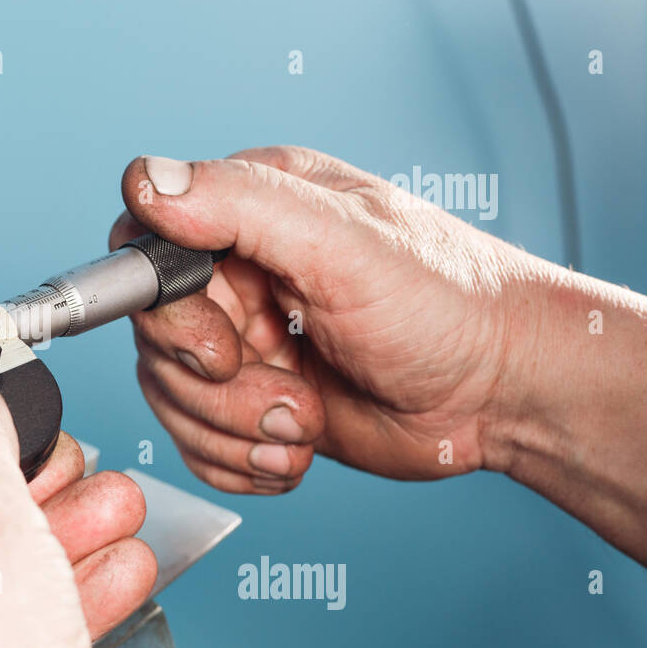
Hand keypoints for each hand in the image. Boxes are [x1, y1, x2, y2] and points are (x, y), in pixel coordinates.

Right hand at [114, 147, 646, 552]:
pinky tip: (293, 450)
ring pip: (168, 399)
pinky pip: (195, 445)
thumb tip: (146, 182)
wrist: (502, 395)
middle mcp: (238, 273)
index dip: (169, 314)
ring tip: (304, 423)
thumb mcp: (345, 244)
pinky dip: (240, 464)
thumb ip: (241, 205)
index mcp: (250, 211)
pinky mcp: (250, 402)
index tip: (223, 349)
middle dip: (219, 389)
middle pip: (153, 339)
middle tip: (289, 393)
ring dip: (236, 432)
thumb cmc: (449, 306)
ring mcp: (242, 341)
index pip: (145, 252)